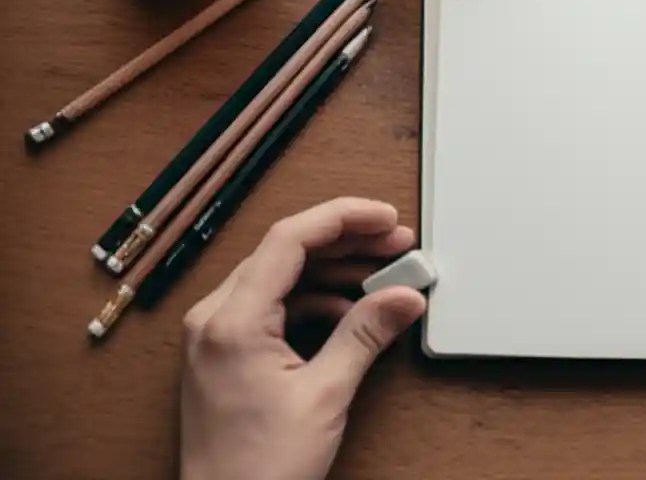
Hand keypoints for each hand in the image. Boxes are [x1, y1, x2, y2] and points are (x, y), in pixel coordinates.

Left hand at [179, 198, 426, 479]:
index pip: (289, 239)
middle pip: (285, 252)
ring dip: (333, 271)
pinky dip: (314, 300)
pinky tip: (351, 310)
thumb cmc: (258, 469)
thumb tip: (403, 296)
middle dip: (346, 243)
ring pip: (280, 277)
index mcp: (231, 321)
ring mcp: (216, 335)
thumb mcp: (324, 396)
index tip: (386, 218)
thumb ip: (365, 335)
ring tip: (384, 273)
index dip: (344, 218)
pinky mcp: (226, 353)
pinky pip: (271, 306)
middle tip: (397, 244)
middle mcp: (214, 318)